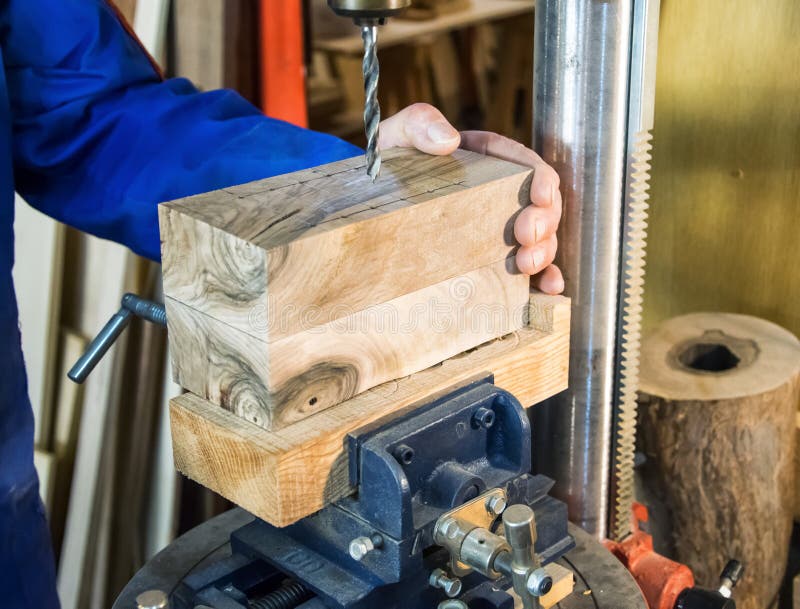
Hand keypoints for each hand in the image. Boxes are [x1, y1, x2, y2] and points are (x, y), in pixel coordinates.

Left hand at [379, 104, 563, 294]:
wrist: (368, 204)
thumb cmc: (391, 165)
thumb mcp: (400, 137)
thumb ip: (419, 124)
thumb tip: (448, 140)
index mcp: (490, 160)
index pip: (528, 165)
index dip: (542, 180)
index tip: (541, 195)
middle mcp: (502, 195)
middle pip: (542, 206)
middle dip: (544, 222)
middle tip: (527, 237)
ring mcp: (500, 229)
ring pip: (541, 239)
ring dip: (544, 252)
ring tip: (526, 264)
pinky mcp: (493, 258)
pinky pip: (528, 270)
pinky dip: (543, 279)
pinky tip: (548, 289)